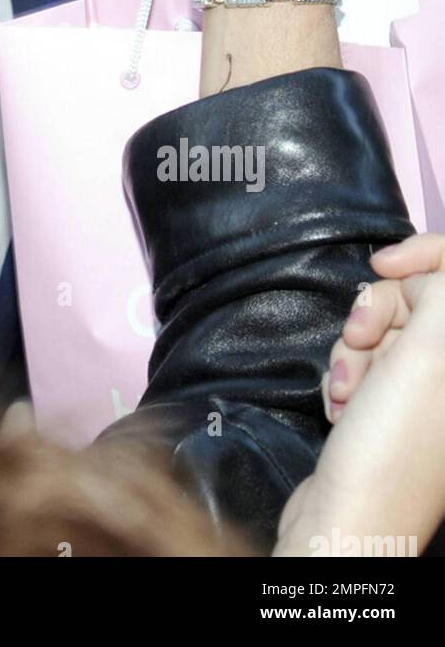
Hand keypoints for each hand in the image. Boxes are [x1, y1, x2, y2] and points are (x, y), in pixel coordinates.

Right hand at [274, 234, 444, 555]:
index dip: (422, 256)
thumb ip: (442, 293)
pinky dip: (347, 374)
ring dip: (354, 349)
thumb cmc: (391, 443)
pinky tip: (340, 404)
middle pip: (416, 298)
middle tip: (357, 341)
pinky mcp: (397, 408)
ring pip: (386, 329)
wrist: (349, 520)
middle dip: (374, 314)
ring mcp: (431, 394)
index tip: (382, 265)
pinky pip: (369, 362)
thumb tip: (440, 268)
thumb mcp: (428, 351)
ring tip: (346, 389)